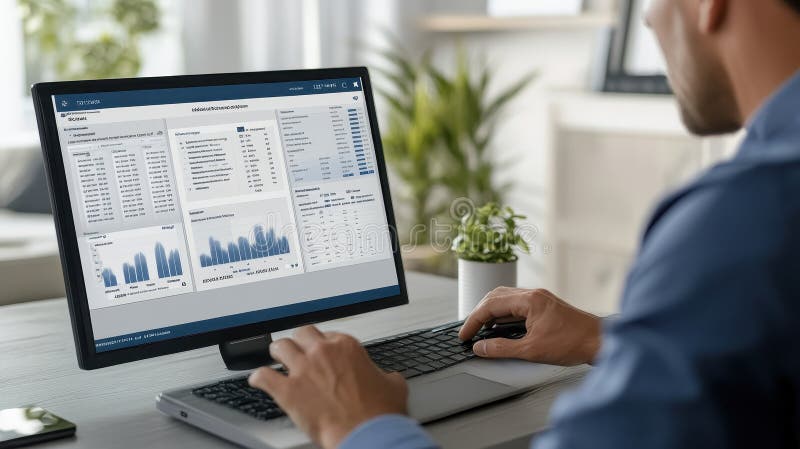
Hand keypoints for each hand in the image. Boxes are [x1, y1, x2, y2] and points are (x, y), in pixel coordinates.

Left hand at [248, 326, 407, 448]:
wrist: (366, 433)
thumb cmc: (378, 412)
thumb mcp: (393, 385)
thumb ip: (385, 375)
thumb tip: (388, 378)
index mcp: (346, 346)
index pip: (327, 334)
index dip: (323, 344)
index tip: (323, 352)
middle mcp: (322, 352)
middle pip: (301, 333)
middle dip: (299, 342)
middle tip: (299, 351)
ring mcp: (303, 370)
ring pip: (280, 347)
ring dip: (278, 353)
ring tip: (277, 359)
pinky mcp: (288, 391)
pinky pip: (263, 376)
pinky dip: (259, 378)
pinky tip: (258, 380)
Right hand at [459, 287, 601, 365]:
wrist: (600, 341)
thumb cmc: (573, 343)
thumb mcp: (532, 350)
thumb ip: (502, 348)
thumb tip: (481, 347)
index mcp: (529, 300)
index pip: (490, 305)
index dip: (473, 321)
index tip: (464, 335)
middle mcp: (534, 294)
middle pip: (495, 297)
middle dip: (479, 314)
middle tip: (469, 332)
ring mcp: (540, 299)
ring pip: (506, 299)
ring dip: (491, 313)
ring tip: (481, 330)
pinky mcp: (545, 306)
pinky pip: (517, 304)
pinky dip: (504, 314)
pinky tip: (501, 327)